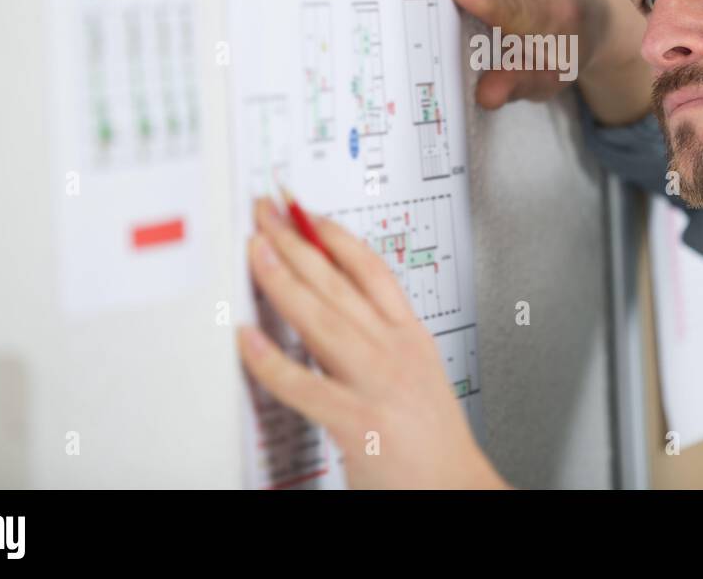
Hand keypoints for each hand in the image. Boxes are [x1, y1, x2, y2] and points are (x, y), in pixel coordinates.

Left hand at [236, 197, 506, 489]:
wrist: (455, 490)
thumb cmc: (433, 442)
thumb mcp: (414, 375)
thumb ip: (378, 343)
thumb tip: (331, 313)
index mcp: (411, 338)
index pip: (372, 270)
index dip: (336, 236)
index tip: (306, 212)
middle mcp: (396, 353)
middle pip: (339, 283)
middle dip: (298, 242)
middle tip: (266, 212)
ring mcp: (378, 385)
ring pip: (322, 319)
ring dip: (283, 279)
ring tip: (255, 250)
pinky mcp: (359, 423)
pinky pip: (304, 385)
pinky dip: (271, 361)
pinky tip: (246, 339)